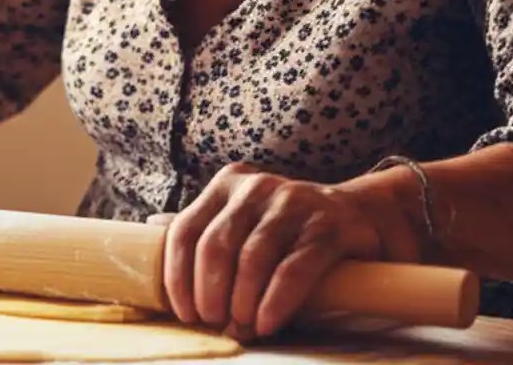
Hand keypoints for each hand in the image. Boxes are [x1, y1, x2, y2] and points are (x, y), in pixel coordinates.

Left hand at [160, 162, 414, 339]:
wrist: (362, 219)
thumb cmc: (289, 232)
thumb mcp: (243, 223)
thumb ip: (203, 228)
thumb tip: (150, 227)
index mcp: (228, 184)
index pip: (186, 231)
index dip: (178, 278)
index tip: (185, 313)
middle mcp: (257, 186)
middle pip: (215, 246)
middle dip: (210, 294)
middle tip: (215, 323)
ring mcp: (295, 201)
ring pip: (252, 258)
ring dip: (242, 303)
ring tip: (243, 327)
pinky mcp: (329, 225)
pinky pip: (293, 268)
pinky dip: (276, 301)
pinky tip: (267, 323)